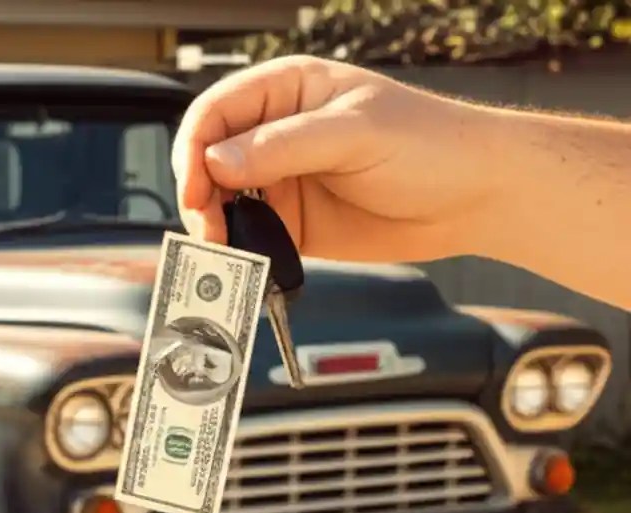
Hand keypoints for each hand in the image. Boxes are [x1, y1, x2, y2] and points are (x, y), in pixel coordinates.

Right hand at [172, 55, 501, 263]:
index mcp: (285, 91)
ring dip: (213, 227)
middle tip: (209, 226)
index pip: (214, 113)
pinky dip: (238, 252)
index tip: (198, 187)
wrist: (477, 197)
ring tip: (224, 249)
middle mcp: (274, 134)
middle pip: (206, 160)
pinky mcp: (291, 224)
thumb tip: (217, 163)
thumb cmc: (430, 144)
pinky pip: (249, 238)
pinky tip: (244, 261)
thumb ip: (284, 146)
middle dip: (198, 193)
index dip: (195, 148)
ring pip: (220, 202)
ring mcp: (281, 180)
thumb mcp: (355, 133)